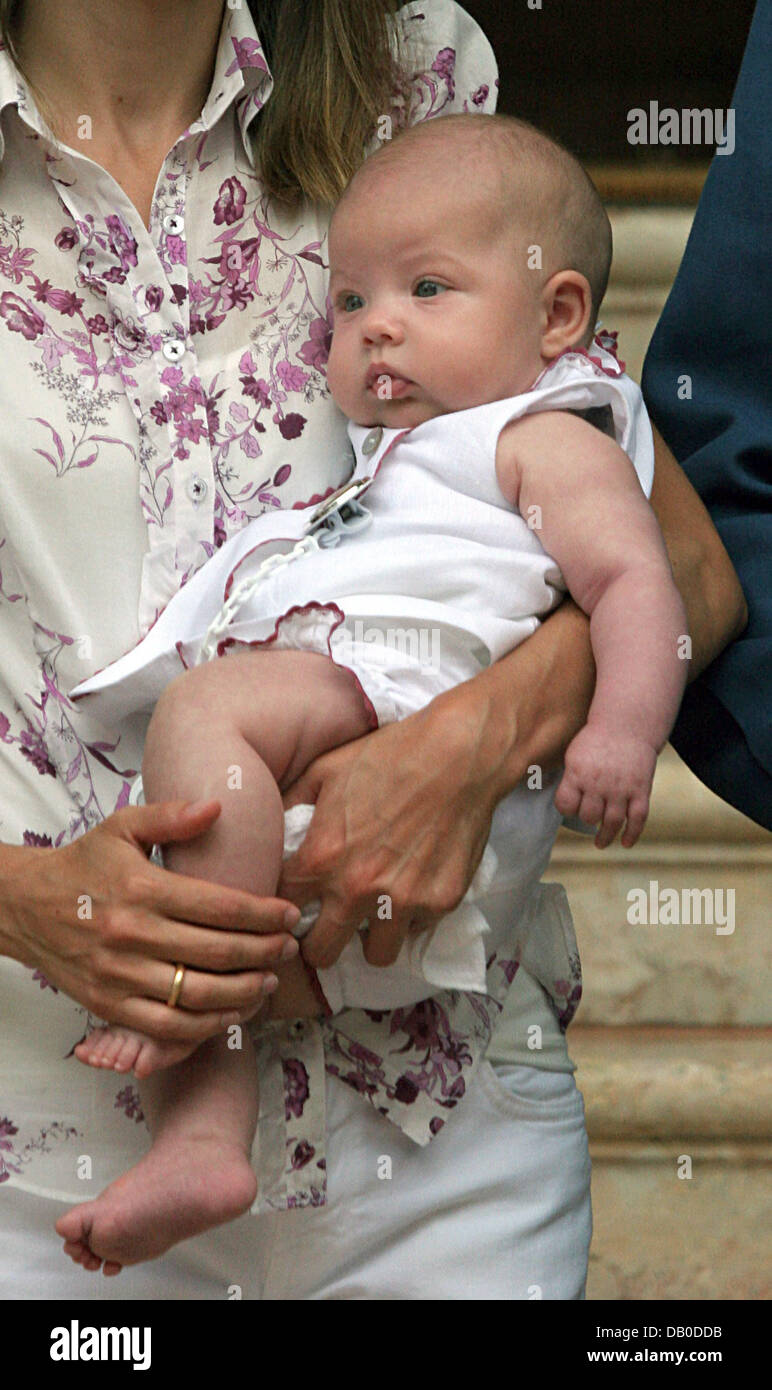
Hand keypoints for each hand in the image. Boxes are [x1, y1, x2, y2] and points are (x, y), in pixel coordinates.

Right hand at [1, 799, 299, 1041]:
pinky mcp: (108, 1005)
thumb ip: (171, 817)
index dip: (263, 914)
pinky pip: (166, 1027)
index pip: (219, 906)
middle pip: (217, 952)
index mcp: (142, 888)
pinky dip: (205, 1026)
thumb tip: (218, 807)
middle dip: (264, 952)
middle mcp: (132, 934)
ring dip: (243, 993)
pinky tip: (230, 1013)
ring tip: (268, 982)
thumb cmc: (82, 865)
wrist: (23, 906)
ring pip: (197, 995)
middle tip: (290, 948)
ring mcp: (120, 975)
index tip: (290, 914)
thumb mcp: (122, 827)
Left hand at [279, 687, 503, 968]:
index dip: (284, 909)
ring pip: (377, 956)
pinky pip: (417, 928)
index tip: (295, 906)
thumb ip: (290, 803)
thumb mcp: (325, 770)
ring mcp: (402, 901)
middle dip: (321, 942)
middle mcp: (358, 888)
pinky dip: (413, 915)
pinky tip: (415, 883)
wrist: (459, 755)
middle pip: (322, 953)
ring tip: (376, 913)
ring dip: (373, 938)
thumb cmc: (390, 755)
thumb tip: (265, 826)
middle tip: (331, 925)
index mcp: (323, 857)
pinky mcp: (440, 903)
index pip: (282, 909)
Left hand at [555, 725, 656, 848]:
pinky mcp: (641, 789)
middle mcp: (599, 783)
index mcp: (578, 773)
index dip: (567, 809)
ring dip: (606, 836)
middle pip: (589, 816)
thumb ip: (569, 778)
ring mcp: (621, 788)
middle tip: (590, 817)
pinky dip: (632, 834)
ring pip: (612, 822)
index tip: (571, 807)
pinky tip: (625, 843)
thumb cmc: (596, 739)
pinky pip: (638, 818)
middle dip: (588, 819)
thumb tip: (563, 803)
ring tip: (601, 843)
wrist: (627, 724)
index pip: (566, 805)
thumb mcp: (573, 754)